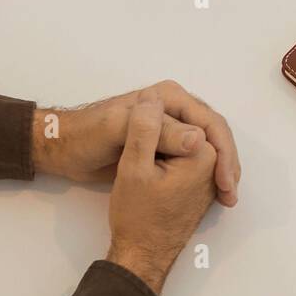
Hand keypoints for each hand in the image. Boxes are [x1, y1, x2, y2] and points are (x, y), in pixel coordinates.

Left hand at [33, 79, 240, 206]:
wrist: (66, 150)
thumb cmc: (87, 136)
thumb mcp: (120, 132)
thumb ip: (158, 133)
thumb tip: (198, 140)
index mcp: (170, 97)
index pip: (210, 123)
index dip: (223, 152)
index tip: (224, 182)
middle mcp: (177, 109)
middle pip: (216, 135)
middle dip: (227, 164)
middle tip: (230, 194)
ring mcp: (174, 127)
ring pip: (210, 148)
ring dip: (221, 171)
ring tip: (226, 197)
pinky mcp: (168, 146)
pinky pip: (197, 157)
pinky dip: (208, 174)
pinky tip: (212, 192)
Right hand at [106, 94, 219, 294]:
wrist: (142, 255)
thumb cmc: (138, 215)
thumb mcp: (133, 167)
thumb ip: (144, 130)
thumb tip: (152, 99)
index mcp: (204, 154)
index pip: (186, 115)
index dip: (158, 114)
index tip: (134, 119)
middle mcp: (215, 165)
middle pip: (191, 127)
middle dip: (163, 126)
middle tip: (135, 130)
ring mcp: (210, 178)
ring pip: (189, 142)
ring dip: (166, 140)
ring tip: (139, 146)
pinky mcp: (201, 187)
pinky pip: (188, 157)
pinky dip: (171, 154)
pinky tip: (151, 160)